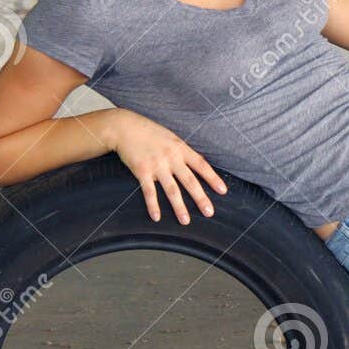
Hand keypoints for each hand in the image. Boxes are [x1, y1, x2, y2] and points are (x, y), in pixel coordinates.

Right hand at [108, 109, 227, 223]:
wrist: (125, 127)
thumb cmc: (150, 132)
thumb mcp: (171, 138)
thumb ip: (183, 151)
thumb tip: (198, 163)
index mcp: (181, 148)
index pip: (201, 165)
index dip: (213, 178)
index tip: (223, 191)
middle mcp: (171, 157)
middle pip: (189, 181)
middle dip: (200, 198)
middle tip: (209, 212)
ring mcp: (157, 165)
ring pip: (171, 189)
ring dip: (179, 207)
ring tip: (185, 221)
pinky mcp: (142, 171)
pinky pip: (149, 191)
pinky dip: (153, 205)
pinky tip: (157, 217)